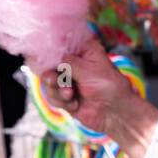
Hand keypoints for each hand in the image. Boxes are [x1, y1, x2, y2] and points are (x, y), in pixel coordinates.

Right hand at [37, 38, 157, 157]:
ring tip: (70, 95)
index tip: (42, 55)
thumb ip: (68, 62)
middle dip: (50, 74)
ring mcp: (69, 81)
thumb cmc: (109, 87)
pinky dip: (61, 101)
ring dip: (57, 90)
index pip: (62, 44)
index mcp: (84, 51)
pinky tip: (75, 104)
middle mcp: (74, 64)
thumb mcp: (88, 70)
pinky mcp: (66, 97)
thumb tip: (55, 57)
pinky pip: (52, 96)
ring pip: (49, 81)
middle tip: (54, 79)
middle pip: (49, 64)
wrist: (114, 113)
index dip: (51, 48)